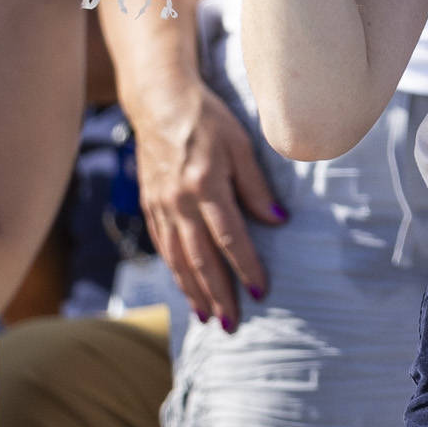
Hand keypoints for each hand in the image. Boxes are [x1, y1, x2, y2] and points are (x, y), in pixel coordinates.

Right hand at [132, 71, 284, 329]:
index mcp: (205, 185)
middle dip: (218, 294)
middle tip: (232, 325)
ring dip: (194, 292)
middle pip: (201, 258)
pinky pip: (163, 247)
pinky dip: (176, 272)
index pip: (230, 237)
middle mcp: (179, 201)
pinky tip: (187, 288)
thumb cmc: (207, 119)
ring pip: (178, 259)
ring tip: (209, 317)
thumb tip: (277, 220)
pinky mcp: (150, 206)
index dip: (245, 267)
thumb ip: (255, 185)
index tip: (260, 291)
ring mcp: (161, 206)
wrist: (159, 101)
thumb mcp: (240, 144)